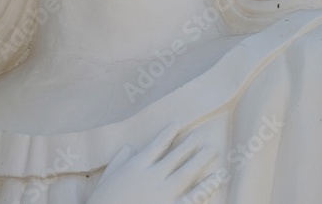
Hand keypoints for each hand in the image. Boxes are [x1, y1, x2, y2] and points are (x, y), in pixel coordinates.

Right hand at [87, 125, 220, 203]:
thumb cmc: (105, 200)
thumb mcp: (108, 176)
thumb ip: (120, 159)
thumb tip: (131, 147)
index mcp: (136, 166)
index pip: (156, 145)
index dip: (168, 134)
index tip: (177, 125)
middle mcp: (152, 176)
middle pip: (175, 156)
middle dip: (189, 144)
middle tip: (200, 136)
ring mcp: (164, 193)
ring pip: (187, 172)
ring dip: (201, 159)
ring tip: (212, 149)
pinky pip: (193, 197)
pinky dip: (206, 187)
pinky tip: (217, 178)